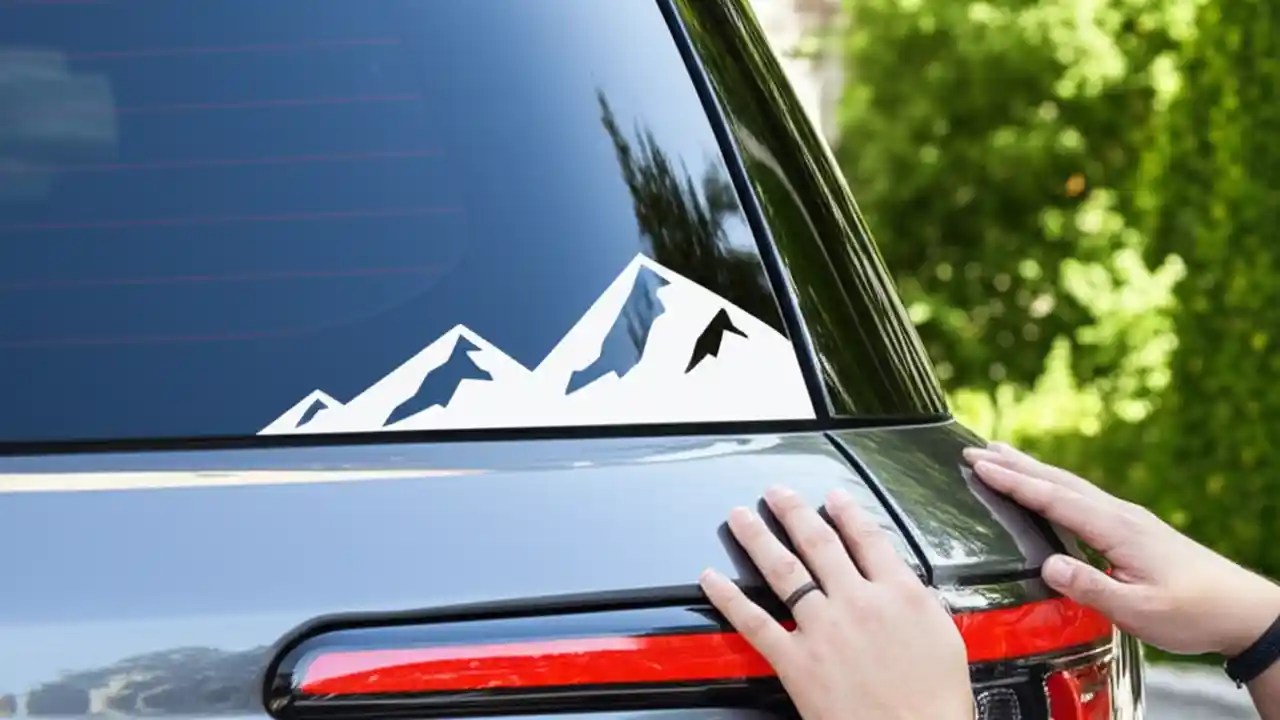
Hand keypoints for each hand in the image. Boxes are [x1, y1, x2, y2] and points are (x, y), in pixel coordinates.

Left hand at [699, 486, 972, 719]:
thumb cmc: (935, 703)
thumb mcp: (944, 640)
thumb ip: (921, 604)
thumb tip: (906, 586)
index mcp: (899, 594)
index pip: (868, 538)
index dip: (847, 511)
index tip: (833, 496)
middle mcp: (857, 602)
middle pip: (819, 542)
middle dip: (793, 511)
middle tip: (776, 493)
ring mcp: (823, 629)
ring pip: (784, 570)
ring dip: (757, 537)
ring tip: (741, 516)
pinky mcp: (797, 661)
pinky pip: (754, 622)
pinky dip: (729, 597)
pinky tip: (712, 579)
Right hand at [965, 442, 1279, 656]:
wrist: (1242, 610)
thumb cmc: (1193, 612)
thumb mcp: (1138, 610)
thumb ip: (1091, 587)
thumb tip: (1047, 566)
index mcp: (1116, 529)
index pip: (1054, 498)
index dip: (1013, 481)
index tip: (978, 465)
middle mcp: (1119, 515)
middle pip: (1057, 480)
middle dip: (1013, 464)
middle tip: (973, 449)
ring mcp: (1127, 518)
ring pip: (1069, 484)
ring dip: (1032, 468)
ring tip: (1000, 454)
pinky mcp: (1132, 528)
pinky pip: (1082, 496)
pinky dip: (1054, 483)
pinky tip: (1048, 488)